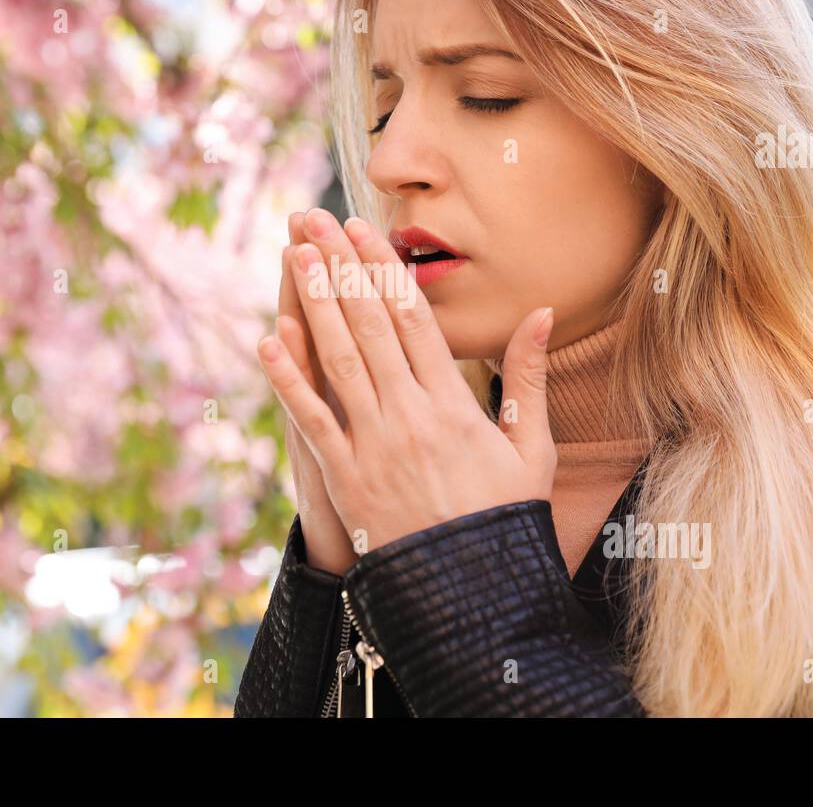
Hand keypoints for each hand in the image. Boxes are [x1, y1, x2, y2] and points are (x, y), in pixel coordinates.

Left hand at [256, 207, 556, 555]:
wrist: (471, 593)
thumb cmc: (505, 517)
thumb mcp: (533, 447)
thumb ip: (529, 377)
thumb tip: (543, 313)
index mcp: (454, 404)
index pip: (414, 320)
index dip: (384, 269)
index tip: (364, 229)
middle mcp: (411, 415)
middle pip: (370, 326)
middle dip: (340, 267)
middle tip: (314, 220)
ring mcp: (374, 446)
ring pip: (338, 361)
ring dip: (314, 305)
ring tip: (296, 256)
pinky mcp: (345, 478)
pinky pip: (311, 420)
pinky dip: (288, 380)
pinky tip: (269, 339)